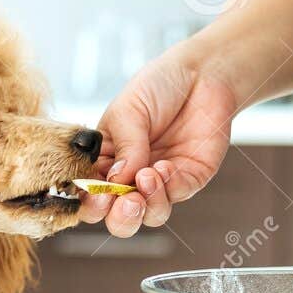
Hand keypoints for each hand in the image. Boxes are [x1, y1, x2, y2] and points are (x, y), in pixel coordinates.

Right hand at [80, 57, 236, 236]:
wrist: (201, 74)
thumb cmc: (157, 87)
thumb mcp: (128, 111)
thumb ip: (124, 148)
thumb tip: (117, 182)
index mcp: (107, 161)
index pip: (92, 194)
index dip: (92, 203)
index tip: (98, 195)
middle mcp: (132, 177)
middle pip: (120, 218)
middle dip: (120, 218)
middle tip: (124, 201)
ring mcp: (161, 181)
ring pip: (151, 216)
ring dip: (147, 204)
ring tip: (147, 176)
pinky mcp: (190, 178)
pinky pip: (177, 195)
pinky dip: (169, 186)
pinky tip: (166, 165)